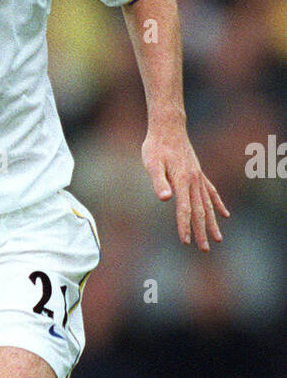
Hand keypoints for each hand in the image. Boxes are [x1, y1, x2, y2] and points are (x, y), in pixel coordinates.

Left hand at [142, 122, 228, 249]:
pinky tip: (225, 215)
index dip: (184, 226)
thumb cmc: (156, 146)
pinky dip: (218, 205)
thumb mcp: (152, 163)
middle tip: (205, 249)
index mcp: (182, 180)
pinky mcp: (198, 174)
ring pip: (207, 204)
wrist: (169, 127)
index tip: (185, 241)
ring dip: (212, 222)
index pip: (184, 209)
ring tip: (218, 239)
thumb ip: (158, 181)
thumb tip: (164, 199)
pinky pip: (211, 192)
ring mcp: (198, 177)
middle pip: (199, 211)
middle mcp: (194, 181)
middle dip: (201, 231)